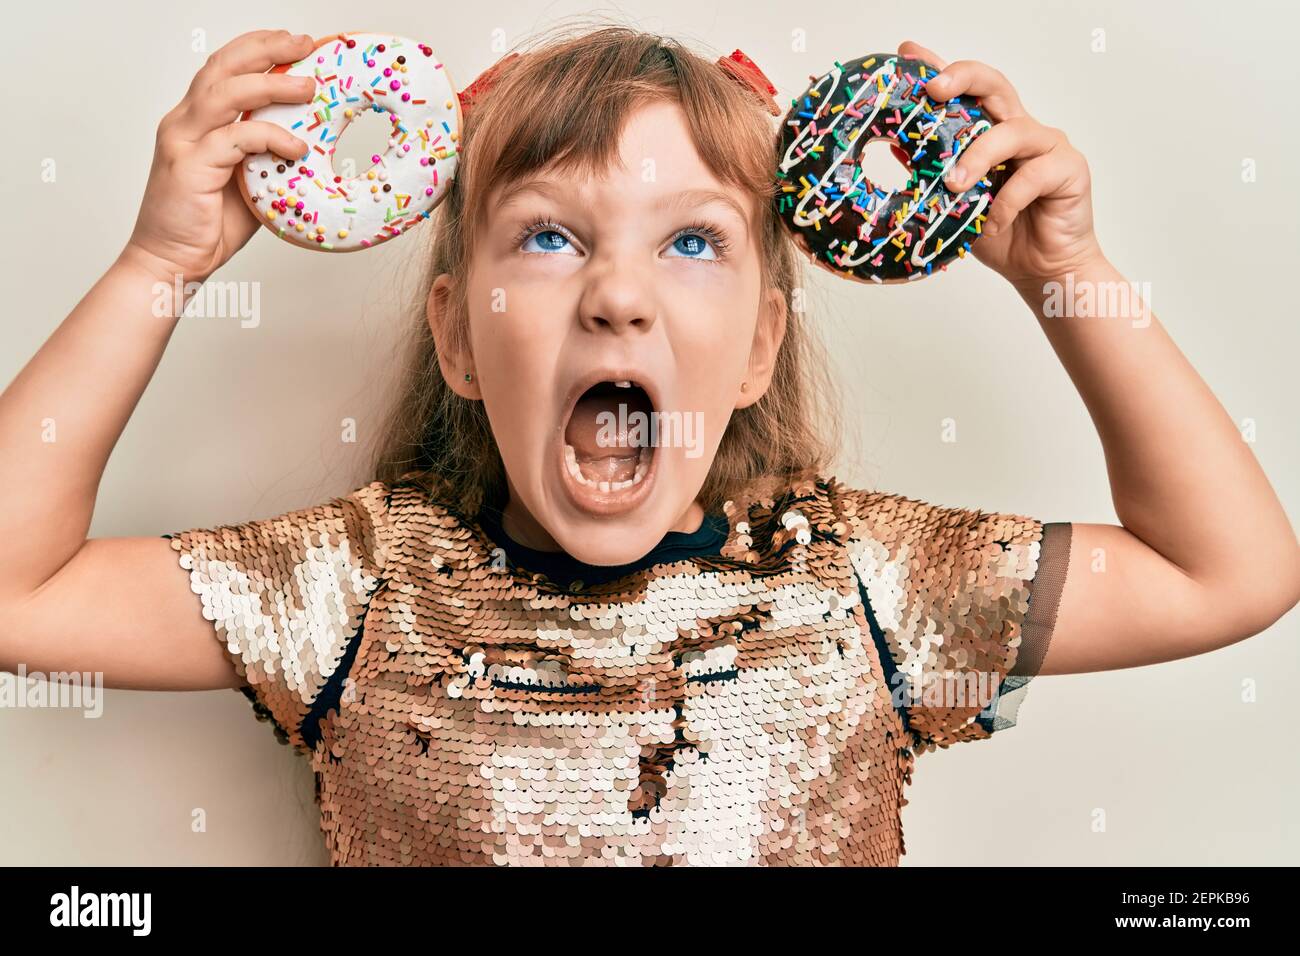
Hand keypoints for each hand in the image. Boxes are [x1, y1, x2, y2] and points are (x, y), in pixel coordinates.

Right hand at [124, 30, 316, 283]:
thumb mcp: (248, 181)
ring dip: (272, 84)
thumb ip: (267, 154)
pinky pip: (236, 139)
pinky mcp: (190, 167)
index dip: (258, 49)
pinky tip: (299, 147)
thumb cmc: (207, 225)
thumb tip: (309, 139)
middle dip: (265, 48)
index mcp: (195, 121)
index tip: (297, 43)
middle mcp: (184, 123)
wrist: (171, 263)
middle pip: (222, 67)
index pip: (223, 68)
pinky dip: (270, 137)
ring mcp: (183, 142)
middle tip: (304, 43)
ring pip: (227, 94)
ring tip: (309, 87)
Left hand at [897, 41, 1105, 287]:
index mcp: (990, 132)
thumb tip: (895, 147)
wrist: (1040, 270)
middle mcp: (1019, 129)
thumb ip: (933, 174)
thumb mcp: (954, 205)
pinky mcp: (1069, 168)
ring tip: (954, 185)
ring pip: (1012, 131)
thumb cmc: (1000, 235)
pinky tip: (993, 222)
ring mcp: (1046, 145)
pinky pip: (1033, 174)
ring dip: (978, 156)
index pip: (965, 91)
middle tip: (934, 90)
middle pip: (994, 85)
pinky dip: (1007, 200)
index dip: (939, 67)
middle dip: (962, 79)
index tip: (908, 53)